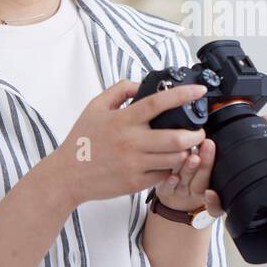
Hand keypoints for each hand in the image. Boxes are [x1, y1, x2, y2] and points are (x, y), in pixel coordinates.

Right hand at [51, 79, 208, 207]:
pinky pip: (163, 175)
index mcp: (123, 120)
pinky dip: (170, 169)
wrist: (66, 175)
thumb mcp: (95, 107)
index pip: (158, 103)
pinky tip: (169, 163)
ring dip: (186, 153)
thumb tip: (141, 84)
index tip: (199, 90)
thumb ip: (119, 90)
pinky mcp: (134, 183)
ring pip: (174, 159)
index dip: (182, 94)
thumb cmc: (82, 140)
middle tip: (200, 131)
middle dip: (196, 134)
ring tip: (187, 148)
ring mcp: (134, 164)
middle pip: (176, 138)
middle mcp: (130, 142)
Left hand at [154, 113, 266, 218]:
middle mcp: (197, 192)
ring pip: (185, 181)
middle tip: (208, 146)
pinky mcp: (165, 187)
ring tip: (192, 155)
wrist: (179, 198)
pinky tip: (170, 172)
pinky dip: (168, 180)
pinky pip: (165, 186)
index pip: (218, 200)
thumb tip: (266, 120)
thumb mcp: (226, 167)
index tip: (213, 192)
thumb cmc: (205, 176)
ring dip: (189, 169)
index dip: (216, 200)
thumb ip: (246, 143)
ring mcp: (181, 190)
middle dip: (206, 165)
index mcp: (212, 191)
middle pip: (202, 182)